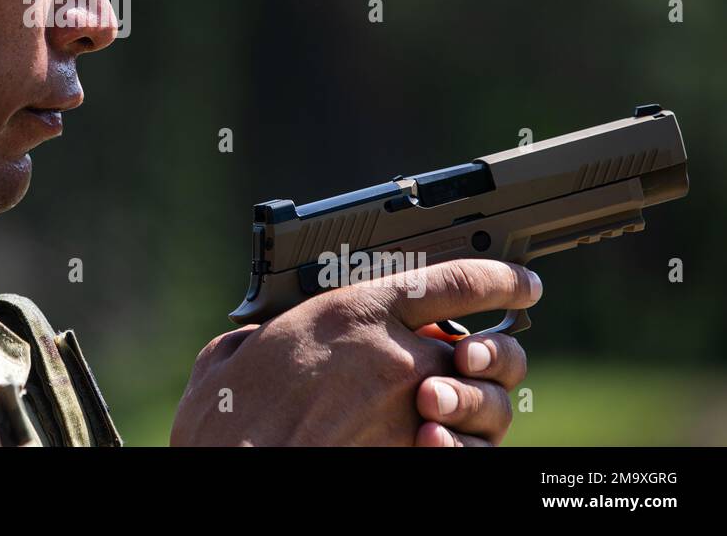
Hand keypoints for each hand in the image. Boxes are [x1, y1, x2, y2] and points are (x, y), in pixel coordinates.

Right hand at [169, 259, 540, 445]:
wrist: (235, 468)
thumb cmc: (226, 418)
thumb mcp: (237, 351)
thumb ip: (267, 332)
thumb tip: (261, 338)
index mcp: (353, 311)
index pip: (455, 280)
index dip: (501, 279)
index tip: (522, 283)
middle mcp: (394, 355)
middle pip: (484, 347)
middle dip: (495, 353)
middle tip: (480, 357)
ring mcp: (410, 412)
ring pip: (483, 403)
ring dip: (478, 404)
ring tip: (446, 406)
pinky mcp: (412, 457)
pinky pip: (465, 449)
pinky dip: (461, 445)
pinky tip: (439, 440)